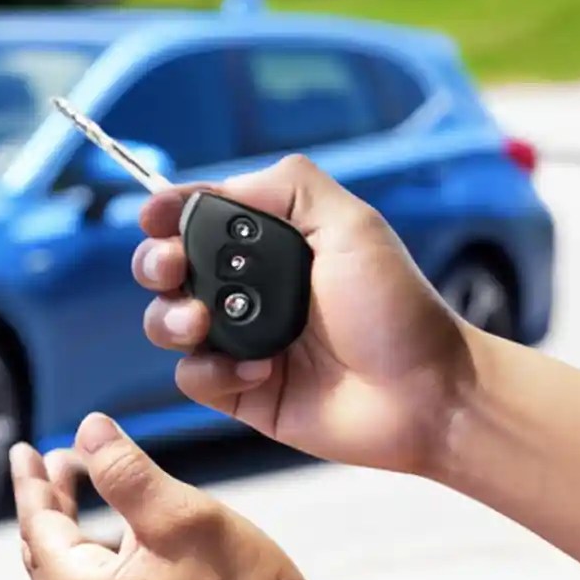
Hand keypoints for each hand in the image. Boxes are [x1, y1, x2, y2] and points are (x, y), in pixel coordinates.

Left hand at [11, 413, 347, 579]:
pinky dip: (95, 549)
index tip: (23, 451)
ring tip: (81, 477)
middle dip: (48, 498)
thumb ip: (125, 471)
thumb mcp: (181, 517)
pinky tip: (115, 525)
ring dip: (72, 521)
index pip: (37, 527)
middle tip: (50, 458)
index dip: (31, 481)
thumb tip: (88, 428)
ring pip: (68, 569)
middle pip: (45, 551)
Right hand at [134, 154, 473, 475]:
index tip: (153, 215)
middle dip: (156, 263)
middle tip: (173, 270)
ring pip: (165, 322)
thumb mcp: (351, 224)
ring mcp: (238, 341)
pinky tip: (258, 371)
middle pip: (166, 268)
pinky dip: (211, 372)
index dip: (166, 212)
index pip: (197, 217)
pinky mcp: (238, 392)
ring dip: (171, 318)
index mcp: (269, 244)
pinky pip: (191, 377)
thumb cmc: (397, 308)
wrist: (425, 393)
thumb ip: (288, 187)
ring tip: (202, 323)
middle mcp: (245, 289)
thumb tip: (219, 186)